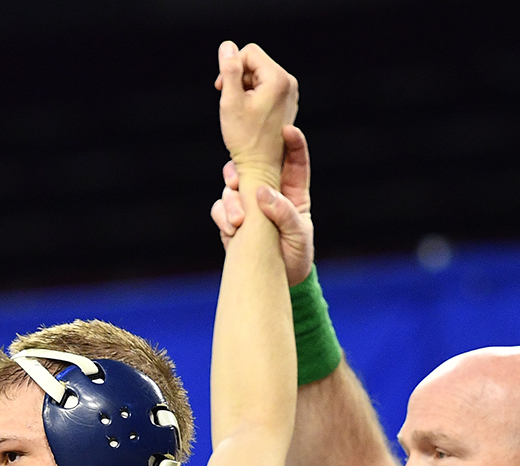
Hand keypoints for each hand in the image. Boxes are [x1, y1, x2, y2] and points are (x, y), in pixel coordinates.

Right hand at [210, 125, 314, 285]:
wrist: (280, 282)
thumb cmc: (297, 256)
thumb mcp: (299, 235)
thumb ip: (285, 213)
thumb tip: (263, 194)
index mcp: (293, 191)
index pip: (293, 160)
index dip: (292, 142)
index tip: (287, 130)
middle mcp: (268, 192)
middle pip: (252, 166)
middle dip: (242, 169)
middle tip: (237, 181)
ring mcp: (248, 205)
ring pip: (232, 187)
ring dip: (231, 199)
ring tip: (238, 221)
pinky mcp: (233, 221)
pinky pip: (220, 210)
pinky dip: (222, 216)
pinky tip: (232, 229)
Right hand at [214, 41, 297, 183]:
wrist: (261, 167)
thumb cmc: (245, 138)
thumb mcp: (231, 100)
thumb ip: (229, 69)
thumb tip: (227, 46)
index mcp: (278, 78)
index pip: (249, 52)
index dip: (231, 67)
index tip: (222, 89)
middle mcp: (289, 82)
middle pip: (255, 62)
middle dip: (239, 78)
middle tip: (231, 102)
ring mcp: (290, 93)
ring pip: (259, 75)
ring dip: (244, 88)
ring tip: (241, 111)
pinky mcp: (287, 102)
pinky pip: (266, 87)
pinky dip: (254, 96)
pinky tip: (250, 115)